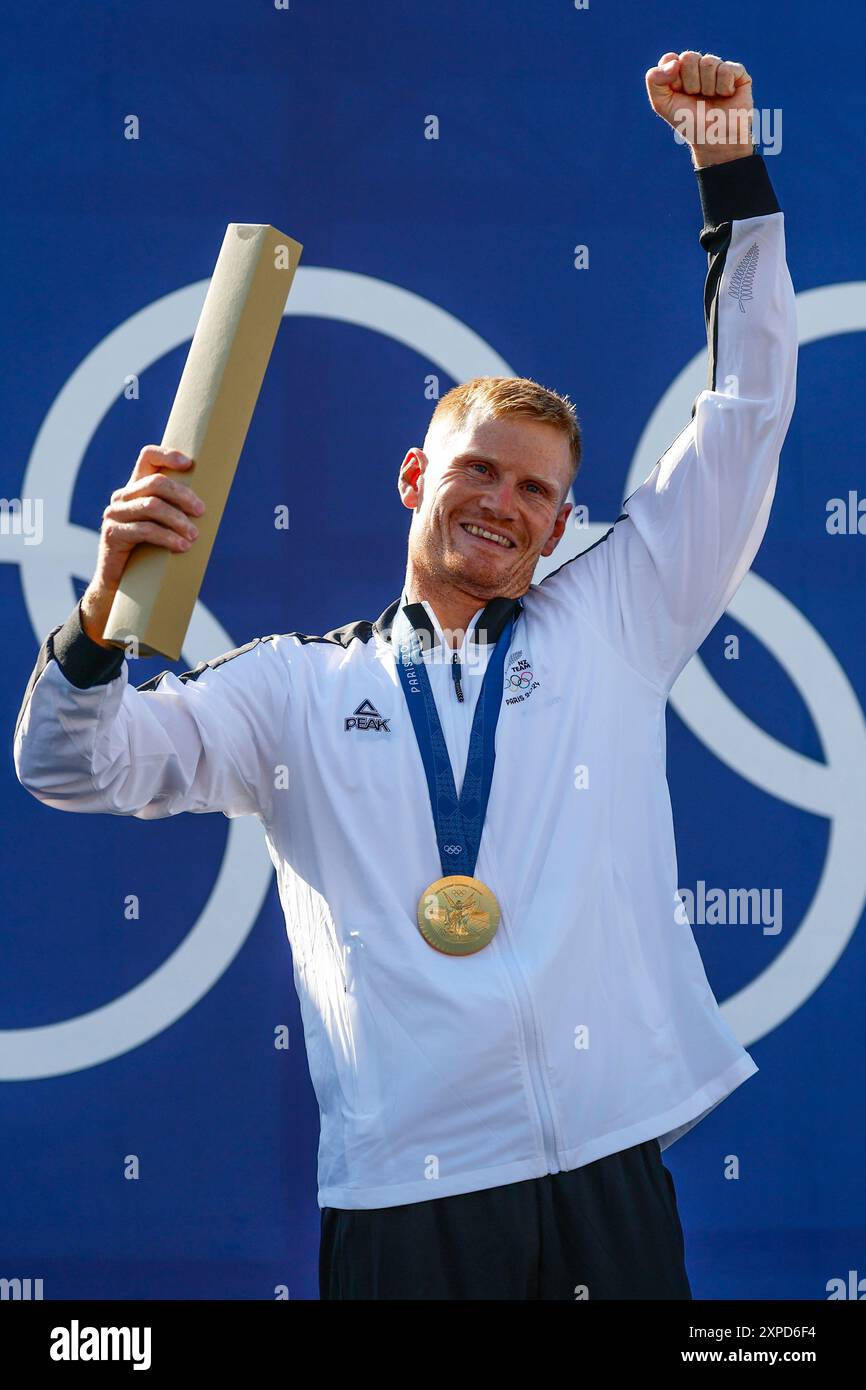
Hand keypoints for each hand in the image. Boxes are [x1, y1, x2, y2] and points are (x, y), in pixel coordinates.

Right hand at [81, 446, 205, 646]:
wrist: (121, 585)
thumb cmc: (149, 553)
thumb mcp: (164, 527)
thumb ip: (177, 511)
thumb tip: (210, 507)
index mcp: (136, 488)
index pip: (147, 457)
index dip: (168, 455)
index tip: (190, 464)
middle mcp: (123, 497)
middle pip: (156, 483)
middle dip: (183, 495)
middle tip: (202, 511)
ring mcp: (115, 514)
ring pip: (152, 506)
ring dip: (178, 520)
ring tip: (195, 536)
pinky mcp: (112, 534)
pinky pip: (145, 530)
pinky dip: (167, 538)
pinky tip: (182, 547)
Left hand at [645, 50, 753, 166]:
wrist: (714, 140)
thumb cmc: (689, 123)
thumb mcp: (663, 104)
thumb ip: (654, 80)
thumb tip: (674, 61)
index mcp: (679, 72)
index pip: (669, 58)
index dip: (672, 78)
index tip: (678, 93)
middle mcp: (698, 67)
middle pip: (689, 57)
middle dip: (690, 83)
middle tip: (696, 97)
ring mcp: (718, 68)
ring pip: (709, 62)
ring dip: (707, 87)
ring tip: (711, 99)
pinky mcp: (737, 72)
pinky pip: (726, 69)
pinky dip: (724, 87)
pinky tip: (726, 96)